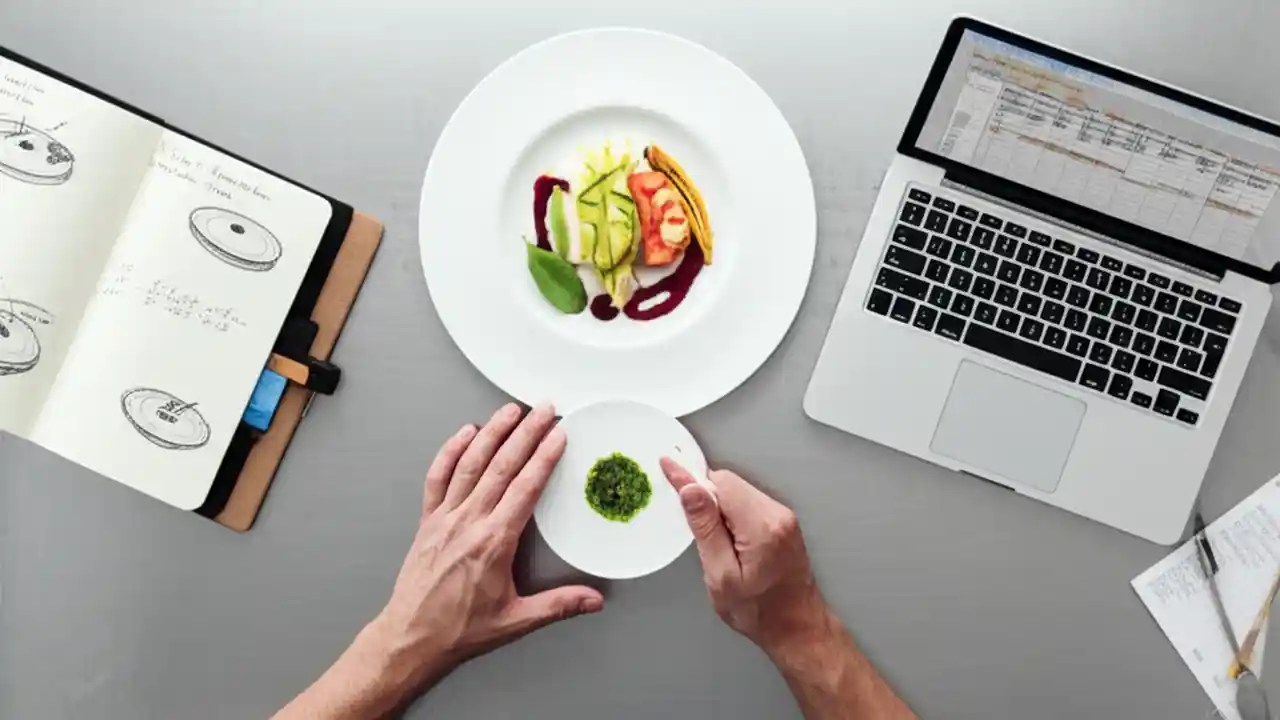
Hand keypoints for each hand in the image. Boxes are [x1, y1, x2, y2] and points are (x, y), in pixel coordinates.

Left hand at [277, 404, 603, 718]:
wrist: (411, 639)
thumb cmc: (459, 630)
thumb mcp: (516, 620)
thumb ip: (558, 605)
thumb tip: (594, 599)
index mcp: (493, 543)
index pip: (525, 489)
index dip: (544, 457)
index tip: (559, 435)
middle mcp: (468, 523)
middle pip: (501, 466)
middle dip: (525, 433)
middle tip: (544, 410)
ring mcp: (445, 518)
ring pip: (470, 464)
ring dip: (492, 433)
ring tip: (510, 410)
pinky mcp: (428, 521)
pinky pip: (438, 478)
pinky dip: (450, 452)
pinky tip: (464, 434)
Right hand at [661, 461, 915, 718]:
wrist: (797, 627)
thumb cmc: (758, 611)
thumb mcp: (721, 576)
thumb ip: (706, 529)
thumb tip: (691, 490)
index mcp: (761, 526)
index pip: (720, 484)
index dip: (690, 478)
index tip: (668, 465)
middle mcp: (777, 515)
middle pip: (729, 484)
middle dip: (706, 498)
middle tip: (697, 531)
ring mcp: (783, 517)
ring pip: (738, 492)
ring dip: (719, 507)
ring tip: (717, 545)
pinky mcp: (782, 522)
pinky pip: (748, 503)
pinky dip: (732, 513)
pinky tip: (729, 541)